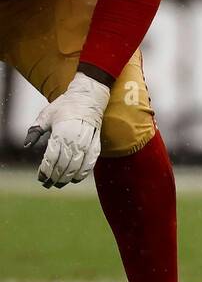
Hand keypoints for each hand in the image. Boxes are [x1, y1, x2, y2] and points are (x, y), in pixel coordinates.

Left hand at [24, 72, 110, 187]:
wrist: (88, 98)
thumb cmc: (65, 106)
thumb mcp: (46, 115)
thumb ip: (35, 131)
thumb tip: (26, 145)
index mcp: (60, 133)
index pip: (51, 159)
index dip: (45, 171)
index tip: (40, 178)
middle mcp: (74, 140)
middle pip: (62, 166)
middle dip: (54, 178)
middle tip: (48, 184)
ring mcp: (86, 143)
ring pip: (75, 168)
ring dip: (66, 179)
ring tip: (59, 183)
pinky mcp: (95, 145)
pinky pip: (89, 164)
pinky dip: (82, 174)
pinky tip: (75, 179)